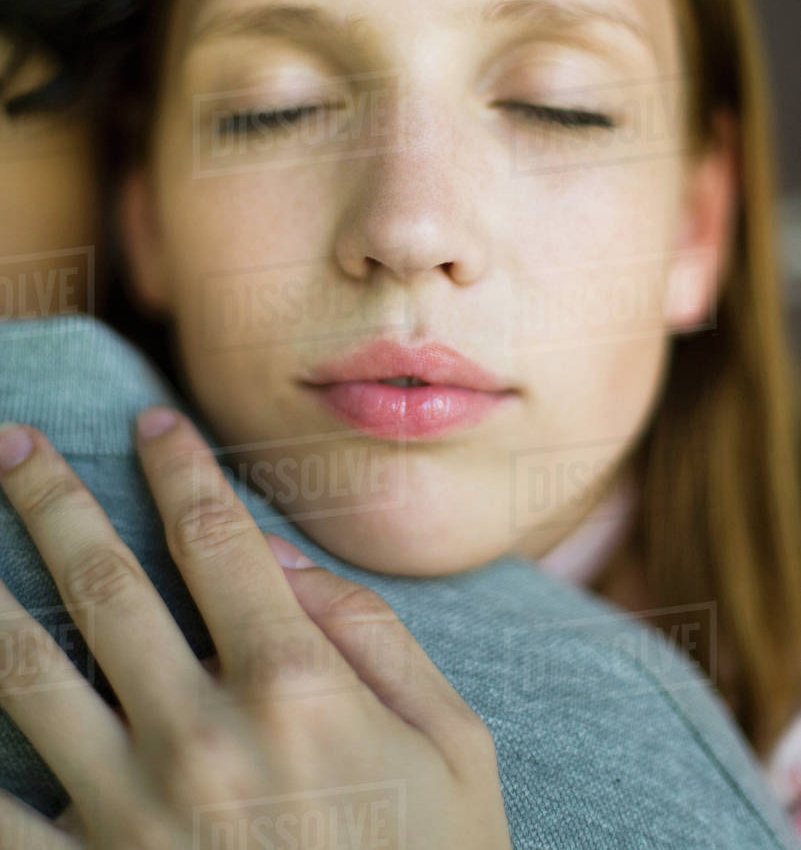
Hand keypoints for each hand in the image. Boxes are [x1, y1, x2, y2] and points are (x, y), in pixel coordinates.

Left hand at [0, 412, 511, 848]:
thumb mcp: (456, 747)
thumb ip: (376, 638)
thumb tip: (285, 563)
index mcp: (294, 686)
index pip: (217, 538)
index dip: (180, 468)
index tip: (155, 424)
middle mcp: (201, 732)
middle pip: (107, 582)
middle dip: (51, 498)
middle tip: (12, 440)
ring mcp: (132, 812)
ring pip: (29, 672)